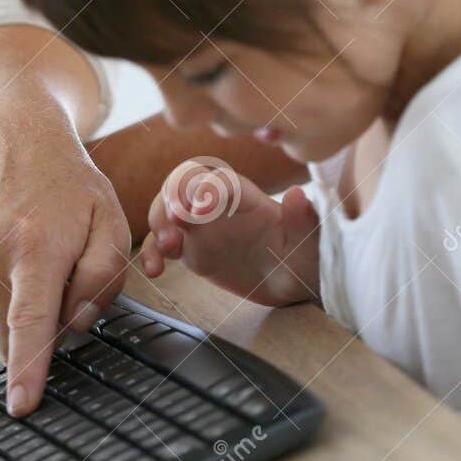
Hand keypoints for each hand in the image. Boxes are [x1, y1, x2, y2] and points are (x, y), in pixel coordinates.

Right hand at [0, 103, 130, 415]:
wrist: (13, 144)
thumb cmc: (69, 191)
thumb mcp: (110, 226)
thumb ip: (102, 281)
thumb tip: (73, 327)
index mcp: (36, 247)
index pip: (29, 324)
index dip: (27, 372)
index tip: (20, 408)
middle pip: (3, 341)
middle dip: (29, 337)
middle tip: (46, 290)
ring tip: (18, 277)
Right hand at [139, 158, 319, 306]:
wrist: (291, 279)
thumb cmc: (303, 253)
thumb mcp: (310, 241)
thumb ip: (302, 219)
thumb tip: (298, 195)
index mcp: (244, 194)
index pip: (218, 180)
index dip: (205, 190)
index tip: (197, 210)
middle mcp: (216, 203)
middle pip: (182, 184)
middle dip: (171, 199)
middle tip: (172, 227)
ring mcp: (199, 225)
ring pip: (165, 209)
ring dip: (157, 223)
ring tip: (164, 250)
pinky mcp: (189, 248)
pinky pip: (161, 244)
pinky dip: (151, 253)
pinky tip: (153, 271)